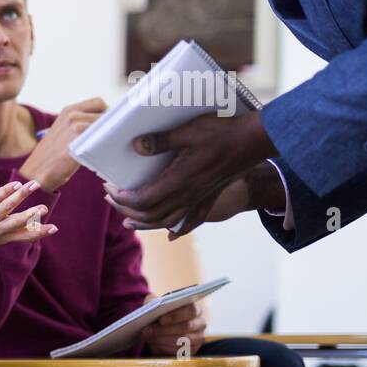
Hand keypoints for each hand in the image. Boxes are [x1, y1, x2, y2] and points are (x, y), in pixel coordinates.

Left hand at [0, 180, 58, 260]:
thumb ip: (15, 229)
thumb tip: (35, 221)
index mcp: (4, 237)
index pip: (25, 236)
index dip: (40, 233)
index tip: (54, 229)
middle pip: (17, 222)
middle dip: (31, 215)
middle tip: (44, 209)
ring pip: (7, 206)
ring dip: (21, 195)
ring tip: (33, 185)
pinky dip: (6, 190)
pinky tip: (16, 184)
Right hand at [17, 98, 107, 190]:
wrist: (36, 172)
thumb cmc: (53, 155)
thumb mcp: (64, 130)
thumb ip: (81, 122)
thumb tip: (106, 122)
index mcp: (69, 110)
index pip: (99, 103)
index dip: (107, 113)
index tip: (109, 125)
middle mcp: (72, 115)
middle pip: (105, 114)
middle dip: (111, 125)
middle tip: (111, 138)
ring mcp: (75, 128)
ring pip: (106, 126)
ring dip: (112, 135)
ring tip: (108, 146)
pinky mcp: (79, 143)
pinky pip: (103, 138)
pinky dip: (108, 144)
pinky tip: (104, 153)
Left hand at [103, 112, 276, 237]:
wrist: (257, 140)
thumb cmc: (224, 132)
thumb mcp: (189, 130)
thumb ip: (160, 140)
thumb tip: (135, 146)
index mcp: (181, 180)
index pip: (144, 200)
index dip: (123, 198)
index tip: (110, 188)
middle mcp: (189, 195)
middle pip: (151, 214)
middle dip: (126, 209)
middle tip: (110, 198)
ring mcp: (200, 199)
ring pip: (168, 221)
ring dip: (145, 223)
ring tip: (128, 219)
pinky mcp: (210, 198)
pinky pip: (191, 221)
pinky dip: (177, 229)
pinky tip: (171, 236)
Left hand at [140, 297, 205, 356]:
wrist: (161, 333)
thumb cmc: (161, 316)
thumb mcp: (155, 306)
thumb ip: (153, 301)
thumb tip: (151, 303)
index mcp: (194, 308)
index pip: (191, 310)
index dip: (176, 315)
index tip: (161, 320)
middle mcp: (200, 322)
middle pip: (186, 326)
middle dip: (165, 329)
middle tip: (148, 330)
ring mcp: (198, 337)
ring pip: (183, 340)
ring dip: (163, 339)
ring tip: (149, 337)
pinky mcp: (193, 350)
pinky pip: (181, 350)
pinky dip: (166, 348)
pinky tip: (156, 345)